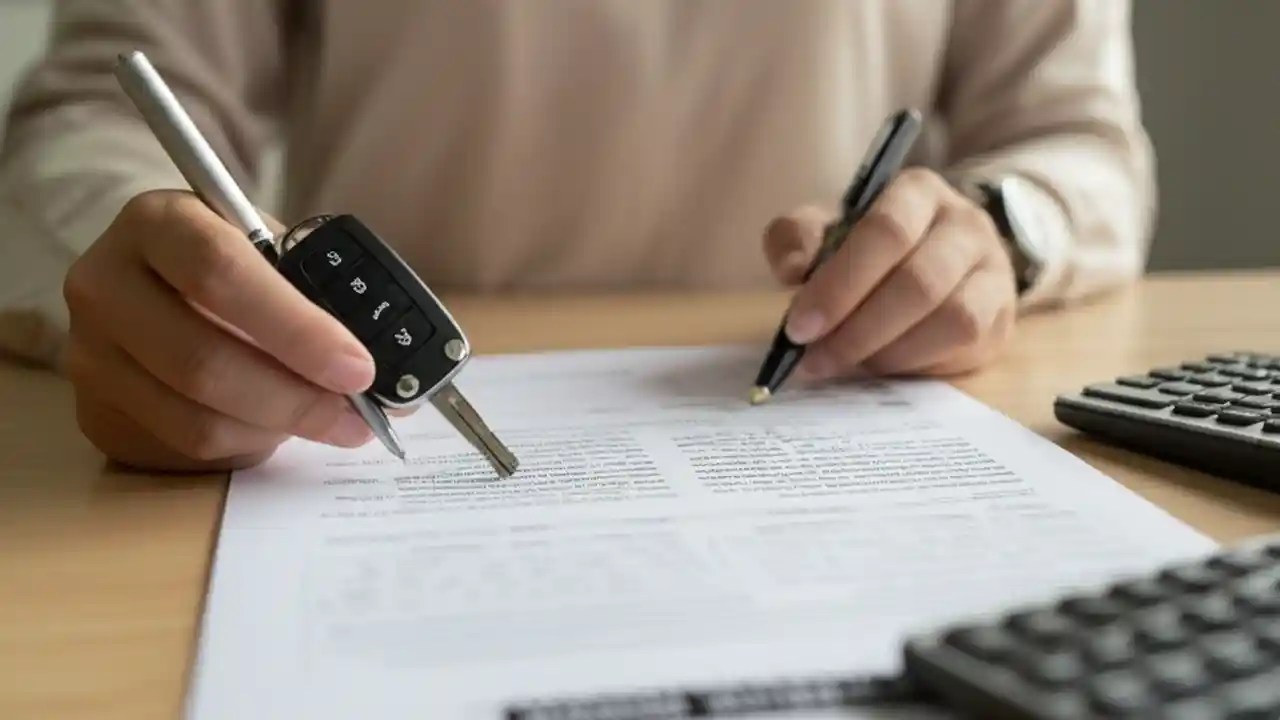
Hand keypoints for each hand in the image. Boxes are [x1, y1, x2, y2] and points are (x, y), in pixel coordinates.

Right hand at [62, 190, 378, 471]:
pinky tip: (277, 426)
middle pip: (202, 361)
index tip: (357, 367)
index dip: (297, 329)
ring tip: (332, 423)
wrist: (155, 281)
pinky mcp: (95, 408)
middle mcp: (105, 282)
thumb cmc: (234, 265)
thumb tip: (399, 379)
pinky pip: (183, 446)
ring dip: (278, 429)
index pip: (220, 273)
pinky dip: (246, 445)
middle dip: (297, 399)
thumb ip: (323, 299)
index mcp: (158, 222)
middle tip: (358, 416)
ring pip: (194, 418)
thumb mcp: (274, 254)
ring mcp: (89, 352)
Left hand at [763, 167, 1016, 379]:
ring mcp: (993, 271)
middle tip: (813, 358)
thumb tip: (792, 269)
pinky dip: (914, 361)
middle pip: (919, 281)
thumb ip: (796, 239)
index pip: (886, 230)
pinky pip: (963, 345)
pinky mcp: (1001, 317)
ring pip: (950, 318)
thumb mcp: (823, 231)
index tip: (799, 326)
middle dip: (857, 329)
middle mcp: (965, 224)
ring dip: (887, 351)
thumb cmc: (866, 250)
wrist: (931, 266)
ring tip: (846, 361)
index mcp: (917, 191)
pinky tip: (881, 363)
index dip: (840, 283)